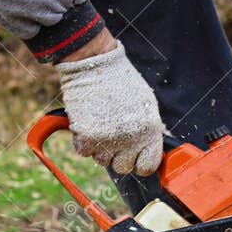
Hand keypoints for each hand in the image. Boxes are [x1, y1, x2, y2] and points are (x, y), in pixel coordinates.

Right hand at [55, 40, 164, 175]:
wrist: (94, 63)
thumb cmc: (120, 81)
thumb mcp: (146, 104)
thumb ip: (148, 131)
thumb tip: (148, 153)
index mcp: (150, 130)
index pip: (148, 166)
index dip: (139, 163)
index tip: (134, 157)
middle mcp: (131, 139)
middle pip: (123, 168)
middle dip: (117, 155)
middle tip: (112, 135)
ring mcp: (108, 140)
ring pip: (101, 161)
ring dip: (98, 147)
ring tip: (100, 122)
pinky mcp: (87, 137)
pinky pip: (83, 152)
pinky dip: (82, 140)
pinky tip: (87, 120)